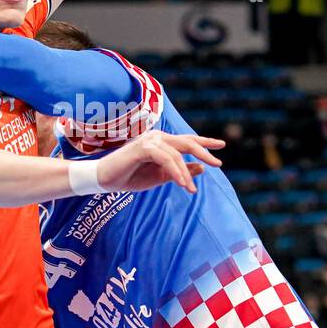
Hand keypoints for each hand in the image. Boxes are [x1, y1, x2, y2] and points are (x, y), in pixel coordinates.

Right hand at [96, 130, 223, 194]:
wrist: (105, 179)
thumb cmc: (130, 177)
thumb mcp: (160, 177)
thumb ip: (180, 172)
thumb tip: (201, 169)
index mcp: (161, 142)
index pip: (187, 139)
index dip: (205, 142)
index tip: (221, 145)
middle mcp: (156, 137)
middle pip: (187, 142)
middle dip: (204, 152)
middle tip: (218, 164)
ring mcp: (149, 141)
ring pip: (177, 154)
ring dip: (186, 173)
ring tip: (191, 190)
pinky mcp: (142, 148)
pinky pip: (166, 159)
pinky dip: (176, 171)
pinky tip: (182, 183)